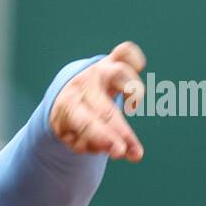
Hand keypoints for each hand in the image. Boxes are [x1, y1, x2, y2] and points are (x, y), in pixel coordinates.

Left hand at [50, 41, 146, 160]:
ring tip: (132, 109)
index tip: (120, 153)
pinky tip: (140, 68)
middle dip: (120, 131)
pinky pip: (126, 52)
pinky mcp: (112, 60)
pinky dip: (135, 57)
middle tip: (134, 153)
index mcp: (68, 107)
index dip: (104, 138)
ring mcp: (98, 71)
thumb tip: (120, 150)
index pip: (86, 124)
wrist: (65, 93)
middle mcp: (83, 86)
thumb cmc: (73, 121)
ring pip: (117, 73)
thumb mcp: (73, 137)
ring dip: (132, 92)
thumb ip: (94, 145)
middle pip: (105, 108)